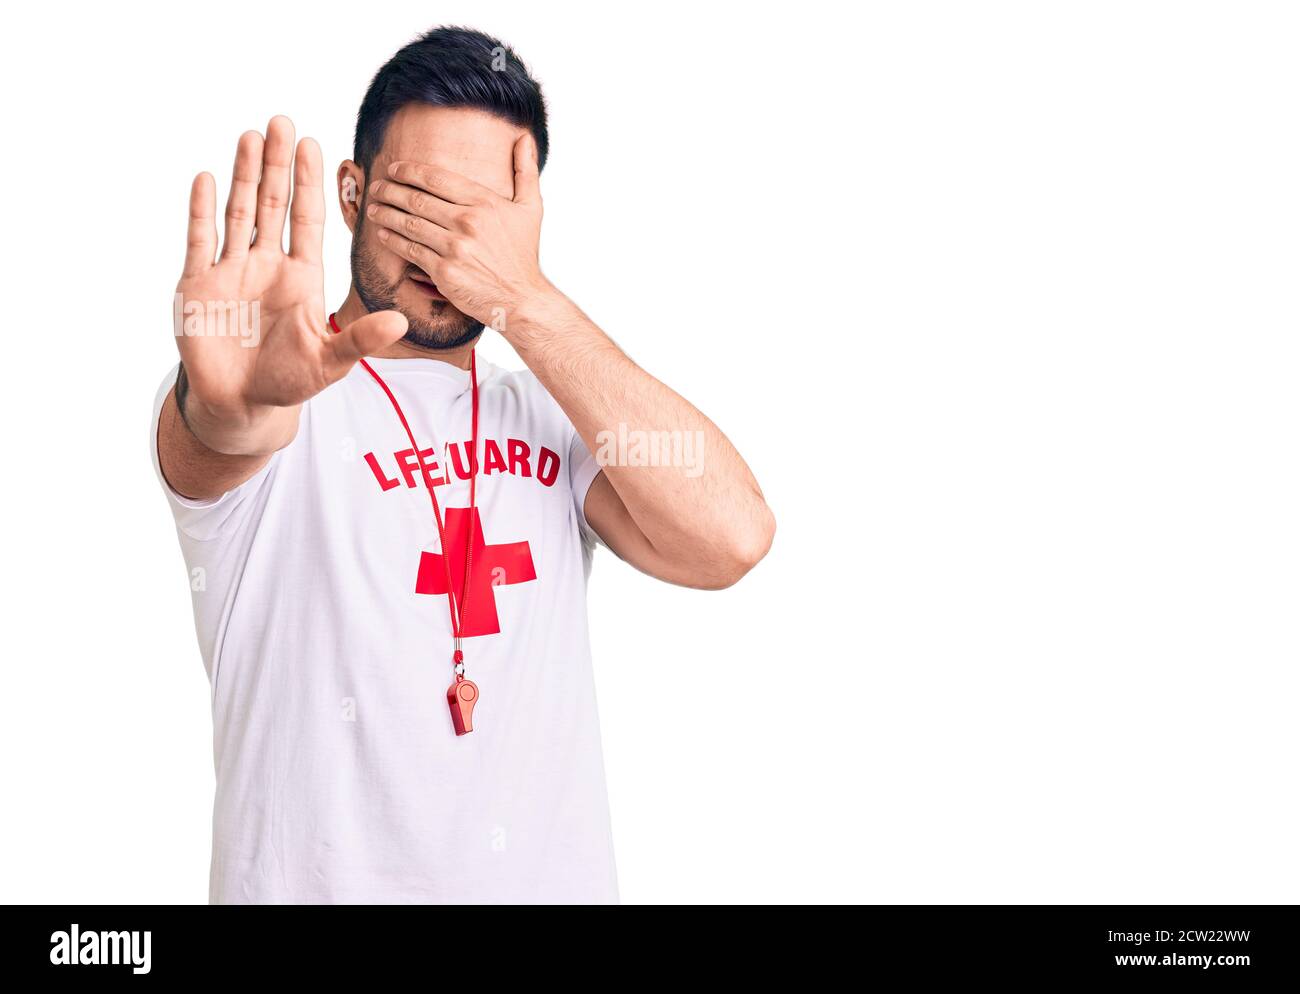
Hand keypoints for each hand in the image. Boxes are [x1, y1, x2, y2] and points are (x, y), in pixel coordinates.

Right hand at [177, 116, 407, 453]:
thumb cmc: (288, 382)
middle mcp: (267, 265)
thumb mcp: (330, 361)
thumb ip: (361, 339)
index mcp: (301, 277)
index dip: (309, 183)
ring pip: (238, 213)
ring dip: (241, 175)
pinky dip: (202, 210)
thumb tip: (401, 321)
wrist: (242, 403)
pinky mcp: (198, 286)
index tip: (313, 145)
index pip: (307, 219)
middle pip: (272, 204)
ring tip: (249, 136)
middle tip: (281, 121)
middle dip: (276, 165)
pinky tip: (206, 178)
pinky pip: (199, 240)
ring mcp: (231, 271)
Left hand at [365, 134, 554, 331]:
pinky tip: (383, 234)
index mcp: (484, 203)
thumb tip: (524, 138)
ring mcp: (455, 248)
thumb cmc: (522, 255)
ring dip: (386, 213)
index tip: (394, 168)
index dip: (410, 171)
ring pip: (409, 224)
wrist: (522, 300)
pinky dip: (393, 240)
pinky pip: (411, 251)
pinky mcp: (444, 272)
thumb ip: (525, 170)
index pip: (437, 179)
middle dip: (391, 190)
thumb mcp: (531, 209)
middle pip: (417, 199)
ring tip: (374, 208)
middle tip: (377, 187)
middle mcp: (468, 222)